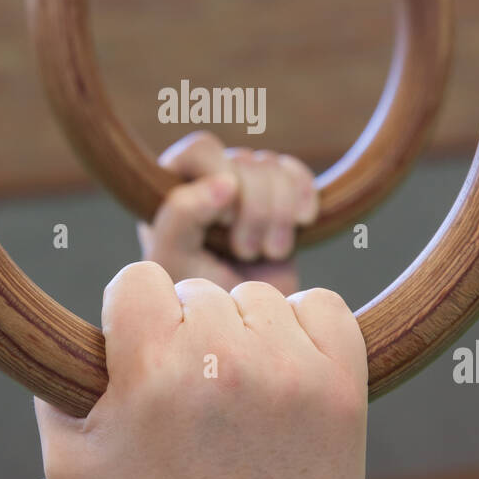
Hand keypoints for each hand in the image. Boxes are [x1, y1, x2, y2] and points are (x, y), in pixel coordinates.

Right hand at [35, 262, 367, 478]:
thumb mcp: (72, 470)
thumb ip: (53, 390)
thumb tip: (75, 331)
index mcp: (151, 374)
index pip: (138, 278)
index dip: (133, 314)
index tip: (143, 351)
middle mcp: (224, 363)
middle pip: (199, 293)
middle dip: (189, 334)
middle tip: (194, 397)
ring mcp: (291, 373)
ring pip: (259, 299)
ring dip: (246, 334)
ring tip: (239, 397)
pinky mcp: (343, 387)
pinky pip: (322, 306)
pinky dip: (305, 329)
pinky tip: (286, 371)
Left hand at [137, 131, 317, 294]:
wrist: (242, 329)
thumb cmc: (195, 295)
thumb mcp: (174, 258)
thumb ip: (181, 215)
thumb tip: (224, 182)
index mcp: (174, 185)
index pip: (202, 149)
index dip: (221, 179)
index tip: (224, 223)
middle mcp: (209, 179)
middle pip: (245, 159)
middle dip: (255, 209)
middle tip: (246, 252)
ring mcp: (247, 186)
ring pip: (274, 167)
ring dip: (278, 215)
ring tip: (269, 253)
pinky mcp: (282, 197)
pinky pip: (299, 174)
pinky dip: (305, 198)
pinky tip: (302, 224)